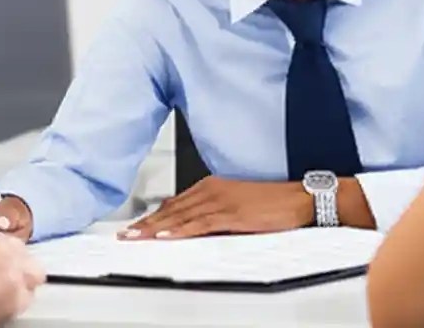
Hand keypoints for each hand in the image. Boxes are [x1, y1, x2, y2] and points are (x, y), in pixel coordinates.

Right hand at [0, 228, 44, 327]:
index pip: (8, 243)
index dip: (6, 260)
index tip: (2, 271)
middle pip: (25, 256)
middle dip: (18, 270)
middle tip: (4, 287)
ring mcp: (9, 268)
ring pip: (32, 276)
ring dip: (19, 287)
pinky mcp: (14, 293)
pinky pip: (26, 299)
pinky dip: (15, 306)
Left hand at [119, 177, 311, 240]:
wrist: (297, 198)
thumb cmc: (272, 201)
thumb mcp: (235, 204)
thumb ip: (212, 213)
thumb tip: (192, 226)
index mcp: (210, 186)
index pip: (173, 203)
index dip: (152, 216)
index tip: (136, 226)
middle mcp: (211, 190)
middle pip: (171, 209)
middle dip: (146, 223)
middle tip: (126, 233)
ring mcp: (220, 201)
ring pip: (179, 216)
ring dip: (155, 228)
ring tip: (136, 237)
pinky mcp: (230, 214)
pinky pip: (199, 224)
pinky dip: (179, 231)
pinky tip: (165, 237)